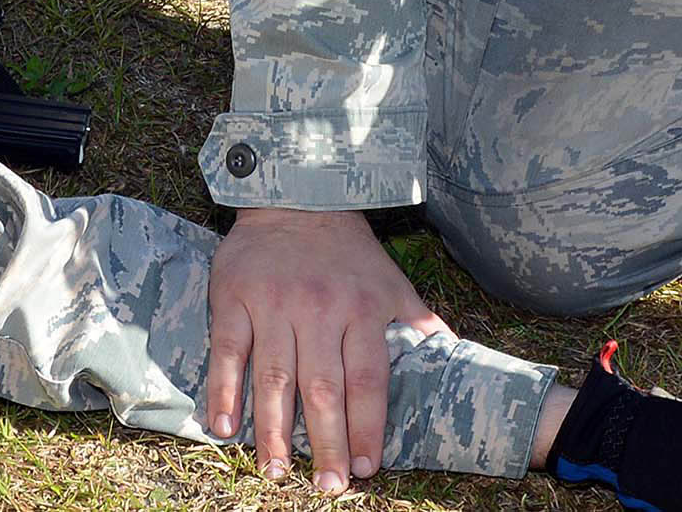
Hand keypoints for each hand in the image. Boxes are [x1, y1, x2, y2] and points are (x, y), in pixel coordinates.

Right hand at [203, 207, 450, 491]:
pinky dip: (224, 391)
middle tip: (326, 486)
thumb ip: (419, 324)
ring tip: (275, 471)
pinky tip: (224, 428)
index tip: (366, 468)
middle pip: (323, 387)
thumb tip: (456, 359)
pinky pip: (228, 351)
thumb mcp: (392, 283)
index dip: (368, 427)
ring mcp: (274, 304)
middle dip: (326, 442)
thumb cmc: (349, 253)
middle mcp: (320, 309)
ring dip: (273, 430)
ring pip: (275, 377)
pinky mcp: (235, 298)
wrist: (298, 198)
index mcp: (362, 309)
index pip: (368, 380)